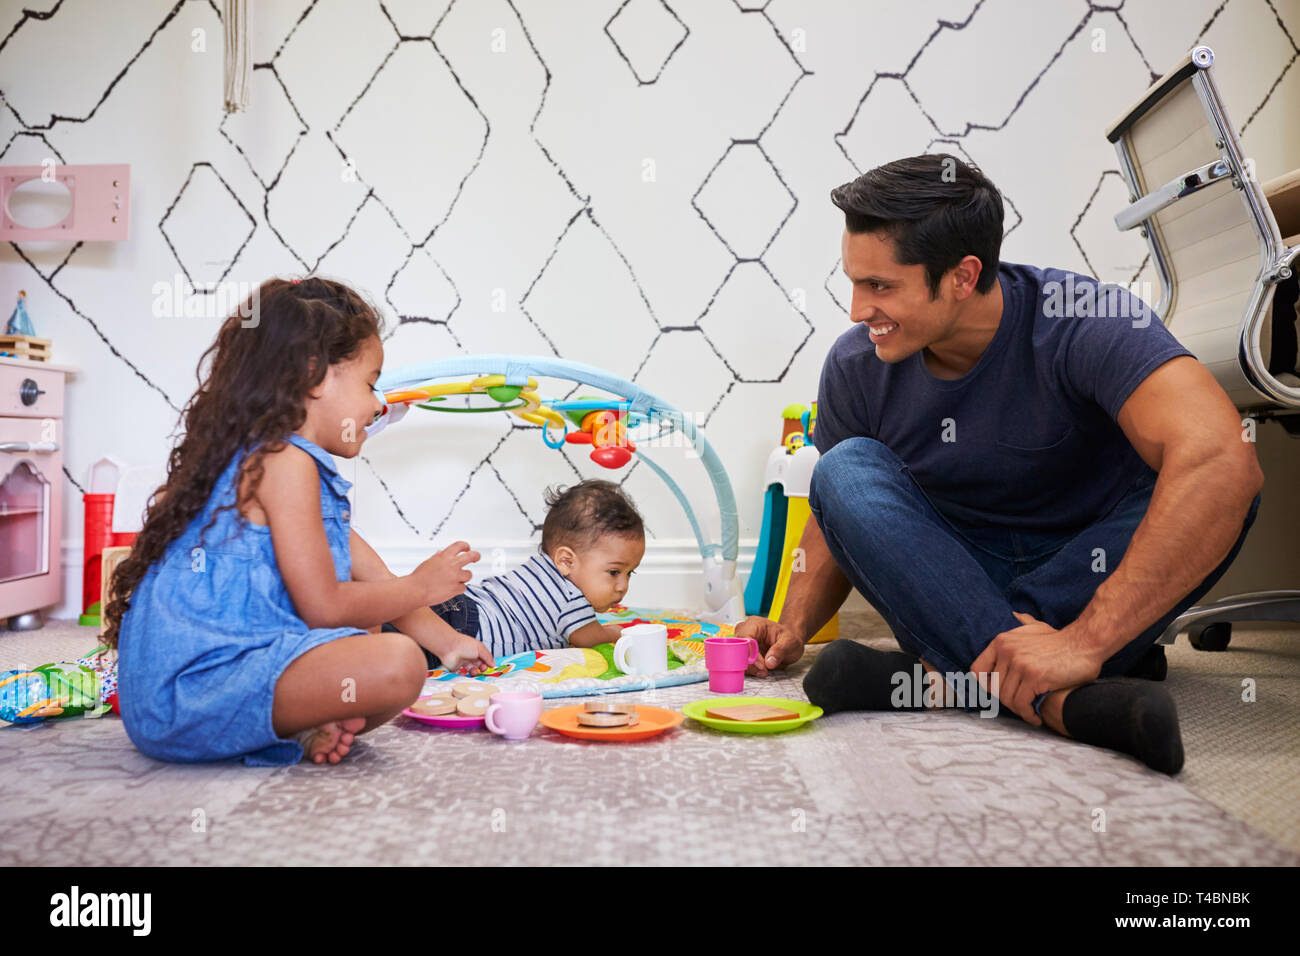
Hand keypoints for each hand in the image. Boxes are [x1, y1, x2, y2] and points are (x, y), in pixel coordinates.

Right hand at [411, 541, 479, 605]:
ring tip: (455, 580)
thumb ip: (438, 557)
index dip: (466, 546)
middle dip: (476, 556)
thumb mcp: (428, 562)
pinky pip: (463, 588)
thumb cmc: (419, 577)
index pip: (460, 545)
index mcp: (444, 556)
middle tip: (476, 558)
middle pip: (471, 556)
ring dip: (464, 577)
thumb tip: (441, 552)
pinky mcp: (455, 588)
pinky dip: (458, 589)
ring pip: (469, 575)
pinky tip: (450, 589)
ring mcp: (455, 577)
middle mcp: (451, 564)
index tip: (468, 548)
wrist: (415, 590)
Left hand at [437, 633, 494, 675]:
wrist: (449, 647)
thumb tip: (493, 664)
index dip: (487, 663)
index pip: (484, 658)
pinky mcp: (455, 667)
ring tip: (473, 671)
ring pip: (470, 670)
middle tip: (482, 670)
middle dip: (482, 668)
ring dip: (474, 672)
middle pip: (478, 664)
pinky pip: (460, 674)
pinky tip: (464, 673)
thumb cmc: (463, 644)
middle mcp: (469, 655)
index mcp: (476, 650)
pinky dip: (463, 675)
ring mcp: (462, 661)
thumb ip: (487, 657)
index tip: (490, 667)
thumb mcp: (480, 649)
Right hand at [737, 616, 805, 676]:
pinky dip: (751, 670)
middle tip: (764, 670)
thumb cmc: (788, 638)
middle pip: (738, 648)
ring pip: (738, 658)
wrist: (789, 644)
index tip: (762, 666)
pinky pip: (742, 663)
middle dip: (750, 662)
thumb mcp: (790, 642)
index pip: (745, 638)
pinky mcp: (745, 653)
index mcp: (755, 624)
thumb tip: (769, 662)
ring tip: (765, 671)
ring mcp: (744, 643)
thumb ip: (780, 650)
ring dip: (751, 668)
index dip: (751, 653)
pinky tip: (761, 671)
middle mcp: (746, 632)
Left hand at [969, 612, 1103, 724]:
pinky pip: (1022, 704)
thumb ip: (1023, 624)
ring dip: (1019, 710)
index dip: (984, 685)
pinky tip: (1036, 717)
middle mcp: (1006, 651)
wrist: (1086, 643)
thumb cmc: (1062, 641)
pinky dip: (1028, 715)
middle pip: (993, 688)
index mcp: (1002, 642)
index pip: (977, 670)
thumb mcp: (1037, 628)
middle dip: (1006, 700)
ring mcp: (1019, 664)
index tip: (997, 694)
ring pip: (1007, 698)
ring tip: (1030, 712)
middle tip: (1020, 705)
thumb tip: (1015, 615)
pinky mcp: (1033, 677)